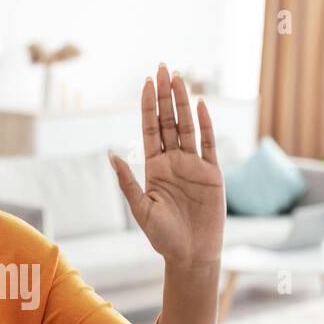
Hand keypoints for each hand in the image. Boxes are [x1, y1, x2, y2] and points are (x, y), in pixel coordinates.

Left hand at [108, 63, 225, 265]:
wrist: (191, 255)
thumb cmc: (163, 238)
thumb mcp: (141, 210)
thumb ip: (128, 183)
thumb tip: (111, 155)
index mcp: (154, 168)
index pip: (150, 130)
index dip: (148, 107)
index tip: (146, 83)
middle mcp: (173, 162)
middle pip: (169, 122)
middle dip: (165, 95)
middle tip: (162, 68)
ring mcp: (194, 166)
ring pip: (188, 127)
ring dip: (183, 102)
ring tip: (178, 77)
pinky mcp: (212, 174)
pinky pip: (208, 144)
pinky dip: (205, 124)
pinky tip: (200, 104)